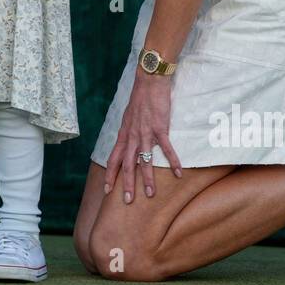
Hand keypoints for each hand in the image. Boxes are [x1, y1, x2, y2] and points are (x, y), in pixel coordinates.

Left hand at [105, 69, 182, 202]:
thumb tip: (127, 144)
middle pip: (126, 165)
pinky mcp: (160, 128)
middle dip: (126, 184)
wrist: (149, 82)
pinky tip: (178, 173)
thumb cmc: (140, 100)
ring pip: (145, 160)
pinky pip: (166, 149)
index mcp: (123, 135)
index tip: (107, 191)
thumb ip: (128, 133)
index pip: (113, 159)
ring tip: (150, 194)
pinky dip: (173, 161)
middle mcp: (132, 136)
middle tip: (127, 201)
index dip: (110, 175)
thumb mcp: (128, 118)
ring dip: (148, 178)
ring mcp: (145, 133)